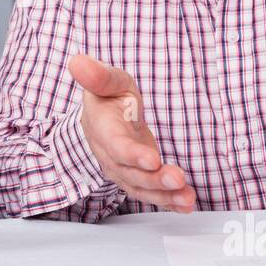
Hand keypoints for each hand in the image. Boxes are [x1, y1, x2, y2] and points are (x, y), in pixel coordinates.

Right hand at [67, 54, 195, 211]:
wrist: (105, 118)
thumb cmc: (109, 97)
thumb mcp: (108, 80)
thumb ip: (98, 75)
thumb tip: (78, 62)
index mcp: (103, 129)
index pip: (116, 146)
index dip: (132, 155)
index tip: (152, 159)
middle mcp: (111, 155)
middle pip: (131, 173)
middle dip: (154, 179)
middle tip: (177, 179)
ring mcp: (124, 170)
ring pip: (142, 188)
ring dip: (165, 195)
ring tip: (187, 198)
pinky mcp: (138, 178)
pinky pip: (151, 194)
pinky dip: (169, 202)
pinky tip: (186, 204)